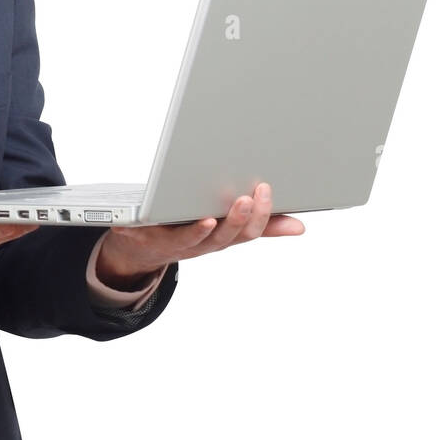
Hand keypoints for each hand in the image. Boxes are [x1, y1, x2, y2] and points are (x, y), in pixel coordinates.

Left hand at [94, 182, 303, 284]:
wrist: (139, 249)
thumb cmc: (188, 231)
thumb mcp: (226, 228)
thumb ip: (262, 225)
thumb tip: (300, 226)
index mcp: (223, 236)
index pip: (249, 230)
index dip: (262, 215)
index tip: (269, 189)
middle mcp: (204, 243)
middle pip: (228, 236)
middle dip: (241, 217)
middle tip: (250, 195)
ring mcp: (178, 244)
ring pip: (199, 239)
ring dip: (211, 227)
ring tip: (222, 210)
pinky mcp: (150, 238)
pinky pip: (165, 238)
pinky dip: (179, 231)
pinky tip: (191, 219)